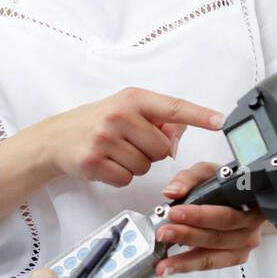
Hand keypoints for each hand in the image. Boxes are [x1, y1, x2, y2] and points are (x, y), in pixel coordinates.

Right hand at [36, 87, 224, 187]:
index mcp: (133, 98)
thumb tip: (176, 139)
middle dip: (152, 152)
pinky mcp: (93, 161)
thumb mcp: (127, 110)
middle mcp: (119, 115)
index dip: (199, 116)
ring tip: (116, 153)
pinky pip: (126, 178)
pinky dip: (120, 176)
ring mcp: (104, 138)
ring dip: (135, 165)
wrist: (56, 137)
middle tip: (130, 144)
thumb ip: (158, 121)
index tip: (220, 122)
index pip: (173, 107)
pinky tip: (106, 164)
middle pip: (162, 149)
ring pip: (145, 166)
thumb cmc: (99, 122)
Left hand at [156, 161, 265, 277]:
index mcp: (249, 202)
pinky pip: (209, 264)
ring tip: (163, 262)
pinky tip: (170, 267)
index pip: (225, 212)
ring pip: (213, 255)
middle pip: (217, 236)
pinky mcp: (233, 257)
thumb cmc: (224, 184)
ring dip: (185, 260)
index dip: (200, 215)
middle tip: (163, 233)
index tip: (175, 212)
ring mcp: (243, 244)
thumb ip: (189, 178)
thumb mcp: (208, 172)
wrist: (236, 198)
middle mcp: (250, 226)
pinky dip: (188, 267)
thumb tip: (172, 191)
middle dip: (187, 235)